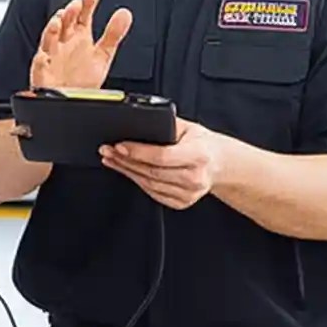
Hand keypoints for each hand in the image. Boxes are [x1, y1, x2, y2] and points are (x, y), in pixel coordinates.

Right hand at [30, 0, 132, 89]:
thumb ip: (114, 34)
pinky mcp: (43, 73)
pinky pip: (40, 66)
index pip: (82, 15)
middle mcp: (64, 43)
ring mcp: (52, 57)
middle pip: (65, 24)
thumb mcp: (102, 55)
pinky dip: (40, 61)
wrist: (69, 103)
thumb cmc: (82, 79)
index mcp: (78, 37)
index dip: (88, 3)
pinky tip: (43, 56)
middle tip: (77, 4)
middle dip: (69, 13)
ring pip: (49, 40)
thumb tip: (125, 13)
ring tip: (58, 21)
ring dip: (52, 30)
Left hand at [100, 118, 221, 209]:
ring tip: (112, 159)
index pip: (162, 156)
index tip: (119, 146)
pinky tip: (126, 170)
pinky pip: (152, 192)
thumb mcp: (188, 127)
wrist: (219, 163)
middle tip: (108, 150)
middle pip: (152, 172)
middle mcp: (195, 177)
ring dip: (126, 171)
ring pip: (149, 184)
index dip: (138, 153)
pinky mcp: (181, 202)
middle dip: (126, 161)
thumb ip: (166, 125)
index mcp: (199, 155)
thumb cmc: (202, 143)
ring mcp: (189, 193)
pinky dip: (136, 181)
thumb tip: (138, 123)